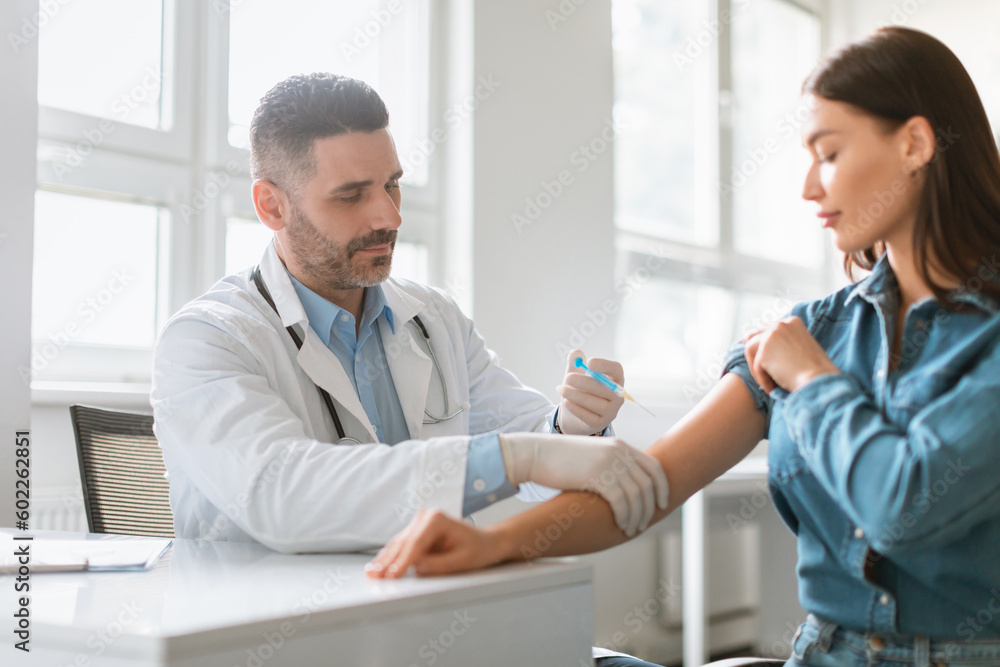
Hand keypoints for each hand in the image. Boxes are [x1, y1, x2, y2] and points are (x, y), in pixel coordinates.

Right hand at [365, 510, 502, 578]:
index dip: (402, 561)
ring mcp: (419, 524)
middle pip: (403, 543)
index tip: (392, 574)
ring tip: (371, 573)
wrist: (486, 542)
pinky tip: (378, 566)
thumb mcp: (463, 560)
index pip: (415, 544)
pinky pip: (400, 546)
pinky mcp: (416, 533)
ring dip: (384, 559)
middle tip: (374, 576)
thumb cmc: (478, 549)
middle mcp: (425, 517)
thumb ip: (440, 564)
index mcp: (437, 519)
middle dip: (388, 561)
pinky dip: (390, 557)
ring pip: (398, 544)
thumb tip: (418, 566)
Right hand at [499, 432, 667, 535]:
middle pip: (647, 484)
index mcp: (620, 445)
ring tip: (632, 529)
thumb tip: (624, 487)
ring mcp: (609, 462)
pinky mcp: (597, 475)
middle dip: (649, 507)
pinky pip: (620, 501)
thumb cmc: (560, 459)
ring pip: (636, 495)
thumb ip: (610, 464)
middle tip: (644, 523)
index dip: (662, 486)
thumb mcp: (592, 455)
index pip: (653, 466)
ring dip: (638, 516)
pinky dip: (625, 516)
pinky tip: (622, 525)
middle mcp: (618, 451)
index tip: (662, 503)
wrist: (536, 453)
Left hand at [557, 349, 624, 434]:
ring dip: (576, 395)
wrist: (575, 416)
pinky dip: (576, 408)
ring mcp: (611, 411)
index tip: (589, 363)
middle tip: (567, 378)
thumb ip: (575, 364)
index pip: (616, 369)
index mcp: (615, 379)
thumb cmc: (580, 391)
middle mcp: (617, 396)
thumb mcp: (575, 375)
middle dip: (584, 382)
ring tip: (561, 389)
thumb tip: (575, 354)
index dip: (604, 365)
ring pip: (595, 403)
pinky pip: (589, 416)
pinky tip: (566, 402)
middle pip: (604, 388)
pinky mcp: (600, 424)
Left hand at [743, 317, 838, 393]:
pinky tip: (772, 388)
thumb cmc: (814, 371)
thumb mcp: (800, 348)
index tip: (773, 364)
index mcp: (792, 322)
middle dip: (756, 355)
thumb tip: (747, 339)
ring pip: (750, 350)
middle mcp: (781, 324)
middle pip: (754, 337)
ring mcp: (771, 335)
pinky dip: (763, 380)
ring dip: (757, 368)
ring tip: (769, 383)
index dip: (766, 349)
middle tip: (764, 372)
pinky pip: (756, 367)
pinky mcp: (764, 350)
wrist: (819, 381)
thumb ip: (781, 342)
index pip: (768, 331)